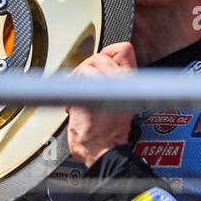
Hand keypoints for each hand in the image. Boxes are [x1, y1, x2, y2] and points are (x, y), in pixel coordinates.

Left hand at [66, 42, 137, 167]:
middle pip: (100, 55)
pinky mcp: (92, 93)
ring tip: (78, 95)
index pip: (124, 49)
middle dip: (86, 67)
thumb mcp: (120, 103)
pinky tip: (72, 105)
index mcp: (131, 83)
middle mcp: (123, 82)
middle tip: (81, 84)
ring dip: (76, 78)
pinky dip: (70, 89)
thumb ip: (112, 82)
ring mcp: (108, 87)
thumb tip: (97, 67)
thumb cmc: (107, 133)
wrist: (103, 151)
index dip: (107, 52)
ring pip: (88, 64)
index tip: (99, 65)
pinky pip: (77, 79)